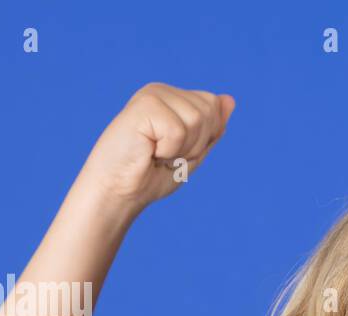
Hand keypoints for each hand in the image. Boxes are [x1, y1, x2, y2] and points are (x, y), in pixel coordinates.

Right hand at [77, 82, 234, 215]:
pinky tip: (148, 151)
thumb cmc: (150, 176)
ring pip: (196, 120)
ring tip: (156, 153)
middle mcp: (162, 91)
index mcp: (173, 98)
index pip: (213, 106)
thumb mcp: (192, 152)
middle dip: (195, 144)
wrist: (118, 192)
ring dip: (181, 149)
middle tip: (164, 154)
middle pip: (209, 112)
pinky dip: (168, 151)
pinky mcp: (144, 106)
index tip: (177, 150)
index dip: (204, 137)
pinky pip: (178, 131)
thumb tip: (230, 99)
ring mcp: (152, 95)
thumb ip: (211, 128)